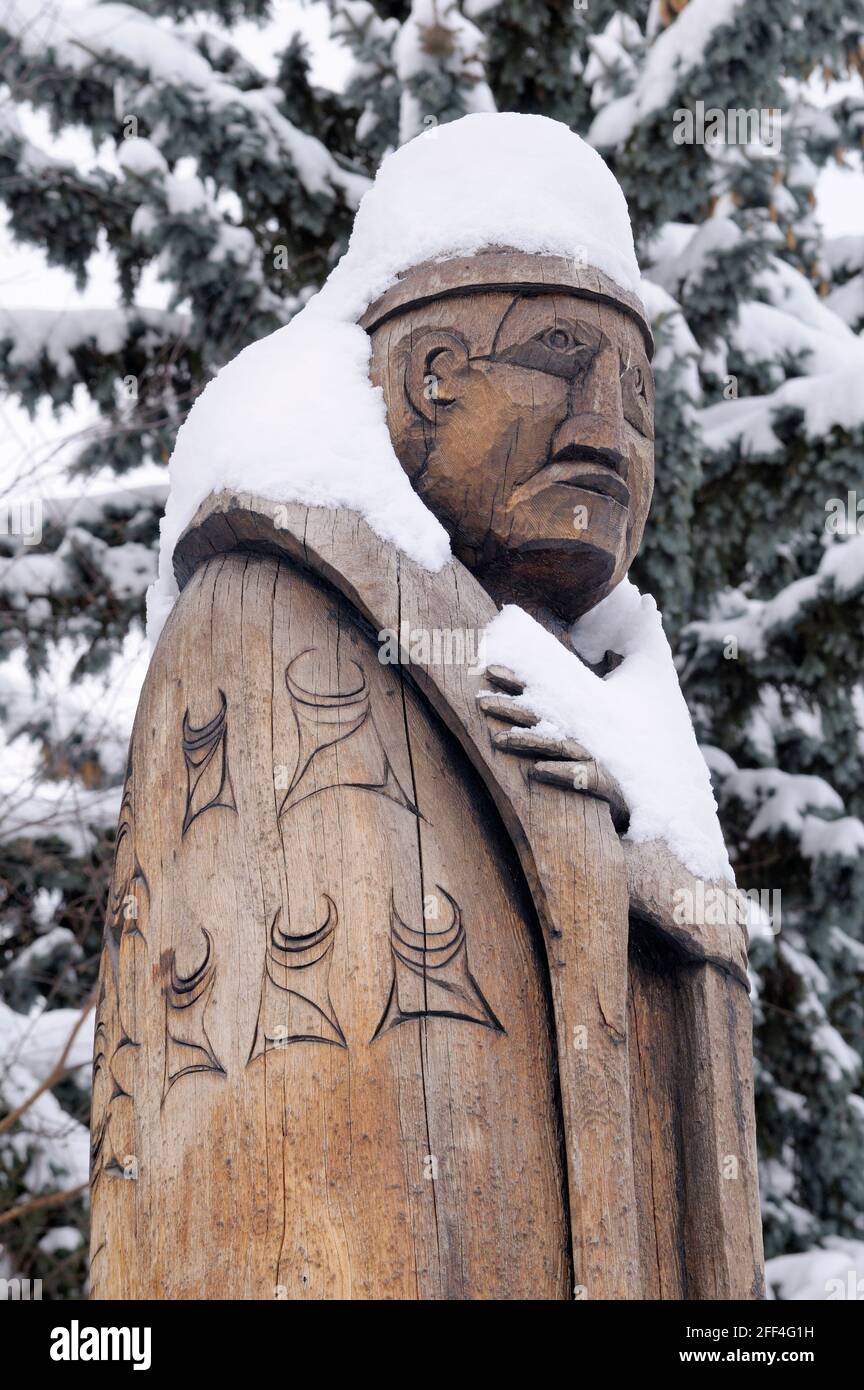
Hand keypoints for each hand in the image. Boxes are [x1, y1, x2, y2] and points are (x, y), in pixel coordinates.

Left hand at [478, 665, 629, 832]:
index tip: (489, 670)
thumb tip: (539, 689)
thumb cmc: (615, 763)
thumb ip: (561, 715)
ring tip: (499, 740)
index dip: (516, 682)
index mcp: (575, 720)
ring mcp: (594, 757)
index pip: (542, 696)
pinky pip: (582, 777)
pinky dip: (561, 773)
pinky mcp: (606, 783)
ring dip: (528, 741)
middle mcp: (582, 735)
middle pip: (543, 717)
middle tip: (481, 703)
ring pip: (557, 745)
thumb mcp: (590, 735)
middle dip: (512, 708)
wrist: (649, 796)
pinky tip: (537, 771)